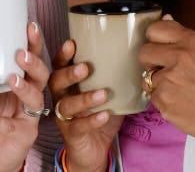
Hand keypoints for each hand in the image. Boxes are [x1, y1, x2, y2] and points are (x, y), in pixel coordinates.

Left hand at [0, 22, 51, 171]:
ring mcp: (30, 116)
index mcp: (25, 79)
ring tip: (11, 78)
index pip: (34, 57)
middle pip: (43, 75)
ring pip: (35, 99)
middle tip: (21, 53)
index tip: (30, 25)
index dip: (35, 42)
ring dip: (24, 88)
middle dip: (34, 63)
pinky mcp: (23, 136)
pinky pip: (12, 127)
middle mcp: (32, 95)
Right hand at [48, 39, 122, 171]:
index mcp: (67, 84)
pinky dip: (92, 120)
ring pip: (66, 105)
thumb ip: (114, 78)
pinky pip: (78, 127)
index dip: (63, 55)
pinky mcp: (71, 135)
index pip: (59, 66)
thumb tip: (138, 58)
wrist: (93, 151)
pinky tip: (105, 115)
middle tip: (85, 67)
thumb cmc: (99, 115)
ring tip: (103, 93)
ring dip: (84, 98)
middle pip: (56, 82)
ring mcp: (64, 117)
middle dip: (69, 73)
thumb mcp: (107, 93)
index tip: (71, 43)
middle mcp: (61, 98)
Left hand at [139, 15, 194, 146]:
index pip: (154, 29)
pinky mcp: (164, 100)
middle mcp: (179, 56)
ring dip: (160, 84)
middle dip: (151, 62)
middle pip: (144, 52)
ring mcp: (170, 79)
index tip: (159, 47)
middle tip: (167, 71)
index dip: (154, 40)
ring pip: (148, 77)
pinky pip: (153, 96)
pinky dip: (164, 101)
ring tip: (181, 90)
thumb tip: (164, 18)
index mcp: (192, 41)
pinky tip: (181, 102)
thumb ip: (182, 36)